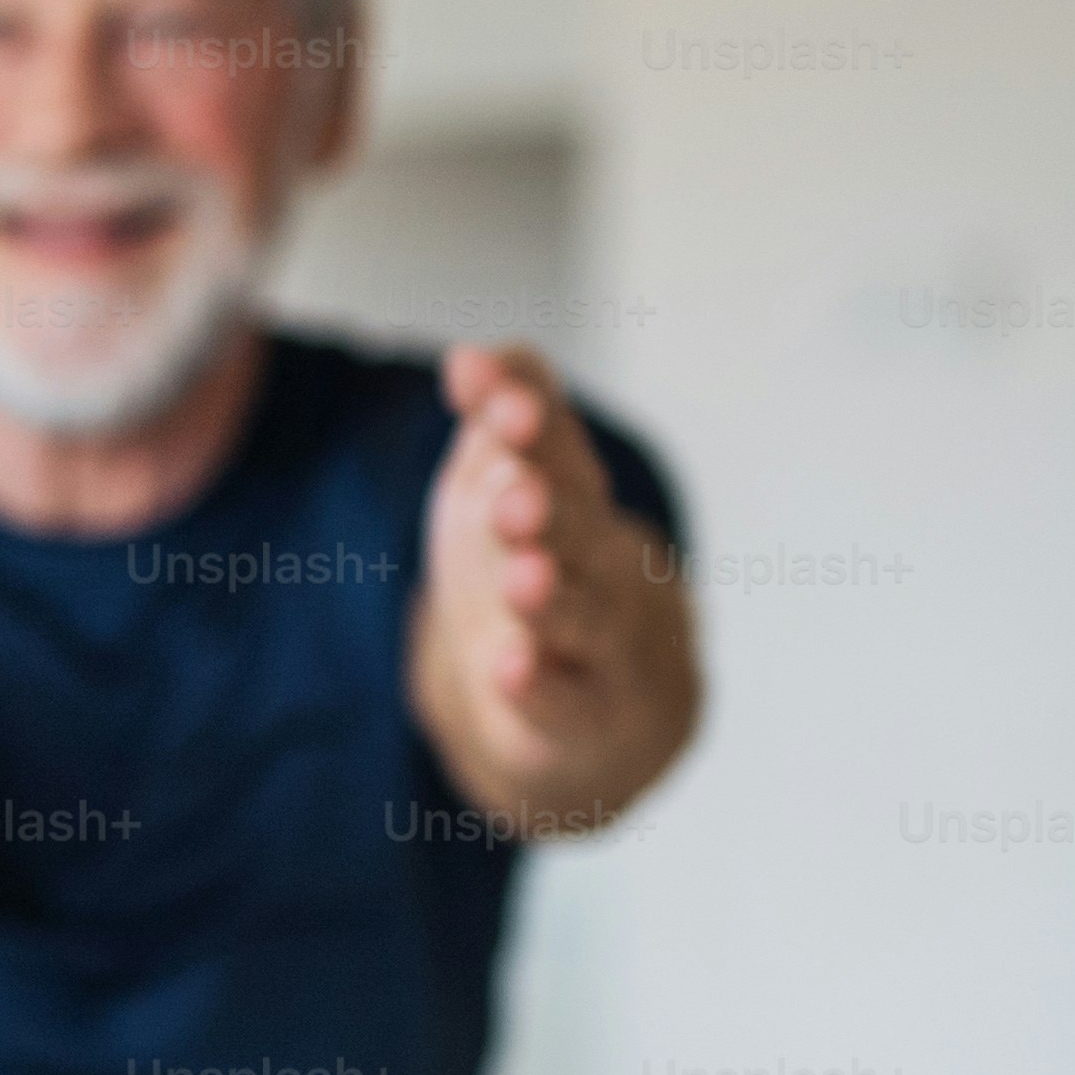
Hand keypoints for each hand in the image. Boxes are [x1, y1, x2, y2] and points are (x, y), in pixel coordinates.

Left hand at [411, 343, 702, 832]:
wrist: (606, 710)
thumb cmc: (546, 571)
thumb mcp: (508, 486)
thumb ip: (501, 416)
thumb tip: (467, 357)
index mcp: (574, 500)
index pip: (556, 450)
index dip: (526, 419)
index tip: (483, 387)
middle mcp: (599, 565)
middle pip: (580, 530)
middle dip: (549, 507)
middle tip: (514, 493)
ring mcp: (601, 643)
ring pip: (584, 616)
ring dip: (553, 596)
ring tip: (522, 576)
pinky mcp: (586, 718)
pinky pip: (565, 705)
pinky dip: (541, 689)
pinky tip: (510, 670)